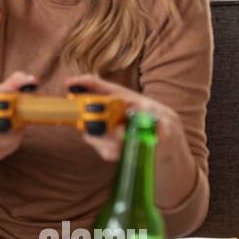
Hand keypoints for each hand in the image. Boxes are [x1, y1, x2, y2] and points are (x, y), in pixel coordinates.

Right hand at [63, 74, 180, 161]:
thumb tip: (156, 125)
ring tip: (121, 150)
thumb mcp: (169, 124)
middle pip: (89, 111)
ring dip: (104, 142)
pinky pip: (100, 148)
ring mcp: (107, 129)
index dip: (84, 83)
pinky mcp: (107, 145)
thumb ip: (162, 124)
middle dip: (94, 122)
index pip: (101, 87)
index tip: (69, 84)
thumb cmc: (167, 131)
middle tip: (116, 135)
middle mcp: (112, 112)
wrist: (166, 154)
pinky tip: (121, 155)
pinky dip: (108, 153)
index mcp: (125, 99)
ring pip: (92, 132)